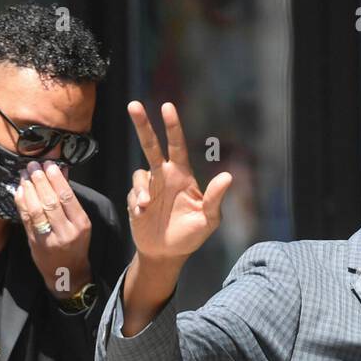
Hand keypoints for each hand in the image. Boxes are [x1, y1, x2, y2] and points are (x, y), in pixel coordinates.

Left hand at [15, 160, 92, 296]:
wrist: (66, 273)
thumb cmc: (75, 245)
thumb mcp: (79, 223)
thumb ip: (69, 199)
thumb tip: (62, 171)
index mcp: (81, 225)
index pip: (67, 197)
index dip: (56, 179)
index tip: (48, 165)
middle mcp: (66, 232)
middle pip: (51, 202)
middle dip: (40, 181)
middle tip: (32, 166)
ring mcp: (50, 239)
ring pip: (37, 210)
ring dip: (29, 189)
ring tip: (25, 175)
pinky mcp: (35, 243)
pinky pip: (27, 220)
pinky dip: (22, 203)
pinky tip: (19, 190)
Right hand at [126, 101, 231, 260]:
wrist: (167, 254)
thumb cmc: (191, 235)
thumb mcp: (209, 220)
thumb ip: (215, 198)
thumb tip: (228, 176)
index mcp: (182, 176)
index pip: (177, 146)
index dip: (172, 126)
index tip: (167, 107)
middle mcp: (163, 177)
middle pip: (151, 145)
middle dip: (143, 125)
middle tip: (133, 105)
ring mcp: (148, 188)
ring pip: (138, 173)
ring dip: (141, 189)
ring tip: (147, 207)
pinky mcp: (135, 201)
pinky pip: (132, 194)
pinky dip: (136, 202)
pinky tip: (143, 215)